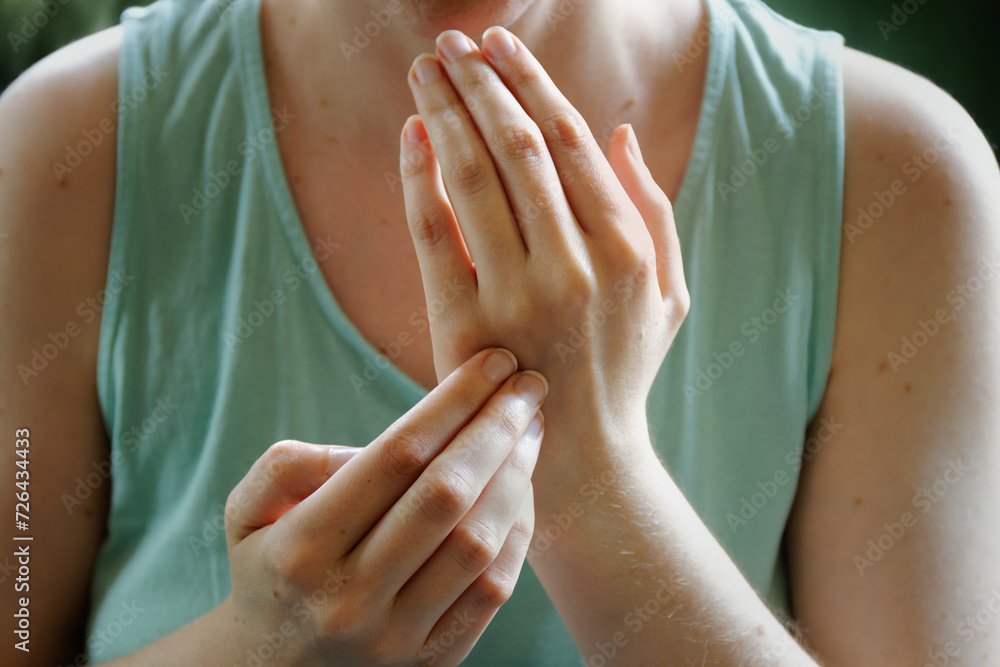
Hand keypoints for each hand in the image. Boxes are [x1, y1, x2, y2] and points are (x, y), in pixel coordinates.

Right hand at [223, 349, 546, 665]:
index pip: (396, 456)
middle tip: (528, 385)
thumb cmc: (270, 568)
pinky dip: (518, 530)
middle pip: (446, 495)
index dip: (453, 401)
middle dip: (497, 428)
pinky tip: (522, 486)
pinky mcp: (434, 660)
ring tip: (530, 429)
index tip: (493, 361)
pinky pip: (493, 589)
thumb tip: (366, 450)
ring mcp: (395, 636)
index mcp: (301, 548)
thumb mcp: (247, 511)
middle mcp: (349, 597)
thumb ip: (289, 466)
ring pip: (478, 542)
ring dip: (516, 475)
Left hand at [399, 27, 687, 441]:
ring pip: (473, 176)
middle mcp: (576, 265)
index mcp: (628, 249)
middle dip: (480, 81)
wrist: (582, 456)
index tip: (499, 46)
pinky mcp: (466, 324)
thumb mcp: (669, 294)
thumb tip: (618, 133)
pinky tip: (410, 134)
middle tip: (451, 42)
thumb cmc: (625, 366)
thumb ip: (655, 210)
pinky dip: (419, 175)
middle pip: (517, 145)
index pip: (569, 140)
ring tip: (423, 70)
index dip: (529, 82)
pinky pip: (433, 232)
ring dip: (444, 111)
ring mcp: (518, 295)